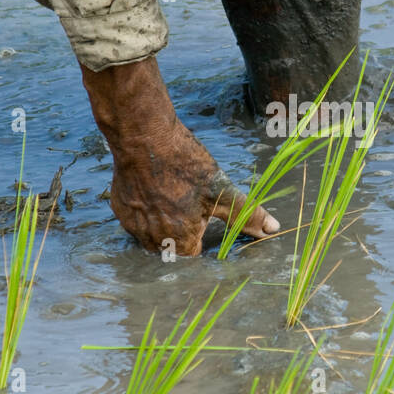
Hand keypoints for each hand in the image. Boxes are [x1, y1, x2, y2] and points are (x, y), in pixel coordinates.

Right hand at [80, 58, 277, 254]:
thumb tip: (272, 230)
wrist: (142, 136)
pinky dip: (146, 210)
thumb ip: (246, 214)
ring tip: (173, 197)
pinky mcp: (120, 209)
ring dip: (163, 224)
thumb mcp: (221, 190)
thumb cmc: (184, 164)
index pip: (196, 257)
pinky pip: (137, 220)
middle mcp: (154, 241)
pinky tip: (155, 190)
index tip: (205, 223)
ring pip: (153, 236)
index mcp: (181, 241)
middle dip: (183, 233)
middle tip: (189, 205)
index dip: (203, 240)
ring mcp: (133, 226)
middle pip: (174, 248)